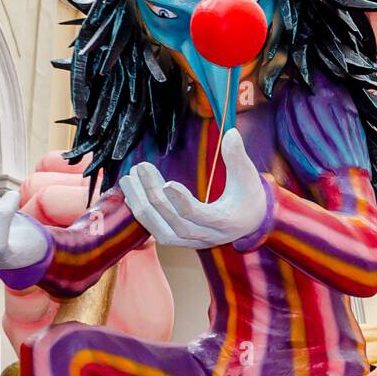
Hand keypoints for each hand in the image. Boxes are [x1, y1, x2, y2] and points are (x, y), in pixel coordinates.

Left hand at [119, 128, 266, 249]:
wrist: (248, 222)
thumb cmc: (248, 197)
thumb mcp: (247, 176)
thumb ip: (238, 156)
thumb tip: (231, 133)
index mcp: (226, 222)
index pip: (199, 215)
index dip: (181, 201)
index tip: (167, 182)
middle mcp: (207, 236)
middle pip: (174, 221)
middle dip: (154, 195)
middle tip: (141, 168)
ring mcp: (192, 242)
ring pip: (160, 230)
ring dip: (141, 205)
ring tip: (128, 180)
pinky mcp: (181, 241)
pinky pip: (157, 232)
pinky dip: (143, 215)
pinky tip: (131, 195)